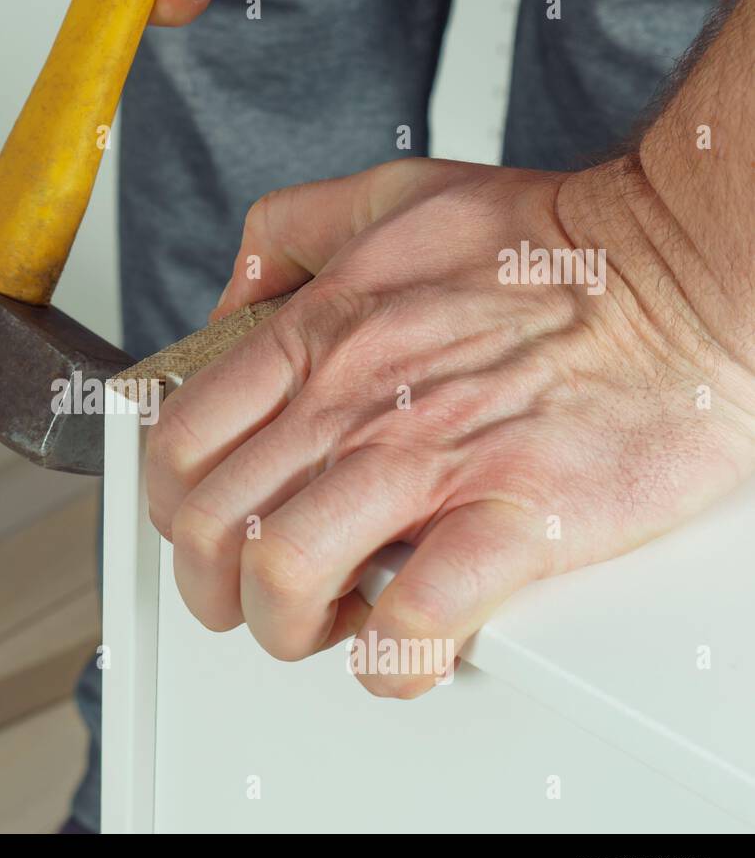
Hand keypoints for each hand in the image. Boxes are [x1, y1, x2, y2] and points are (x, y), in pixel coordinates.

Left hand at [146, 156, 754, 697]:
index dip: (170, 513)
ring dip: (284, 630)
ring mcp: (431, 459)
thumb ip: (290, 231)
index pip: (178, 448)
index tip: (204, 534)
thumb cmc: (549, 249)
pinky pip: (417, 617)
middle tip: (252, 597)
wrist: (688, 271)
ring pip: (283, 575)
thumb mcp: (390, 197)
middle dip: (211, 589)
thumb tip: (233, 298)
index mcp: (318, 337)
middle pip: (209, 527)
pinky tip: (405, 652)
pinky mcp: (516, 515)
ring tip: (326, 626)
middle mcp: (355, 400)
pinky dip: (394, 660)